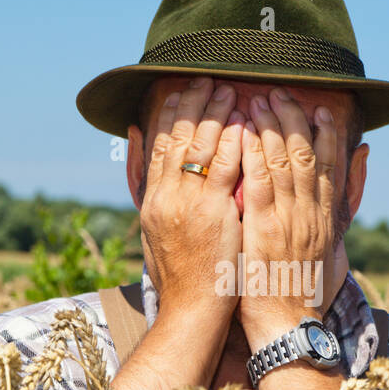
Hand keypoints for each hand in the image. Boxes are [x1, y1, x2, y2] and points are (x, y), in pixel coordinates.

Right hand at [139, 77, 245, 322]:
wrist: (189, 312)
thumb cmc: (182, 277)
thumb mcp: (156, 231)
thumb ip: (152, 190)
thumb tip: (142, 151)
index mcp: (152, 200)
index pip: (160, 144)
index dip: (172, 113)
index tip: (182, 88)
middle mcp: (166, 197)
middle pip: (177, 137)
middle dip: (193, 103)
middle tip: (208, 77)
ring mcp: (188, 204)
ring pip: (200, 147)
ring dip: (217, 115)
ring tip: (231, 91)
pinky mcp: (213, 214)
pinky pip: (225, 170)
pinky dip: (235, 144)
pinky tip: (245, 125)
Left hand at [238, 87, 338, 348]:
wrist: (289, 328)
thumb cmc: (304, 297)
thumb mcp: (334, 257)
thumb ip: (340, 223)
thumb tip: (349, 210)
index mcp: (326, 219)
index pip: (329, 165)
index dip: (324, 133)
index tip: (318, 108)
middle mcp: (311, 214)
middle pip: (306, 153)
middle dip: (293, 118)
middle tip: (280, 91)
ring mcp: (288, 220)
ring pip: (283, 161)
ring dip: (271, 126)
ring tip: (258, 99)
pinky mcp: (263, 229)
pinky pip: (258, 183)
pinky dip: (253, 154)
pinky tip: (244, 133)